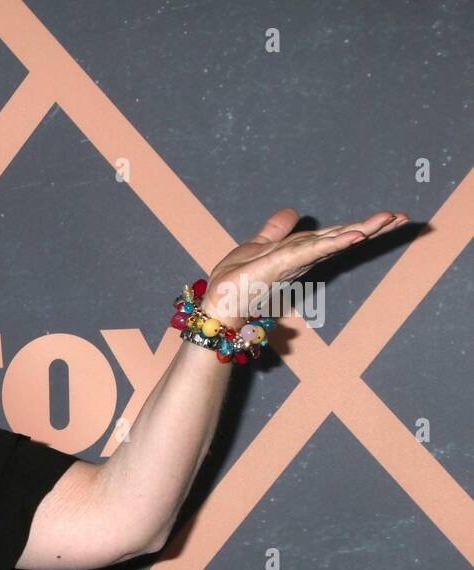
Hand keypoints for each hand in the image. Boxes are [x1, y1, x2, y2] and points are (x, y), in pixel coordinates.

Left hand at [200, 208, 409, 326]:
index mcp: (300, 251)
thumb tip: (292, 212)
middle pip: (342, 237)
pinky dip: (333, 242)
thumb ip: (276, 230)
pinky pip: (312, 250)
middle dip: (372, 228)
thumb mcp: (258, 246)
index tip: (390, 217)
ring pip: (333, 241)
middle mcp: (303, 257)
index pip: (335, 235)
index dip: (361, 226)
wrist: (219, 305)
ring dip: (361, 230)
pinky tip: (354, 236)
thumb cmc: (236, 282)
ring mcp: (295, 261)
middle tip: (403, 218)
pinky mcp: (283, 264)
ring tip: (390, 220)